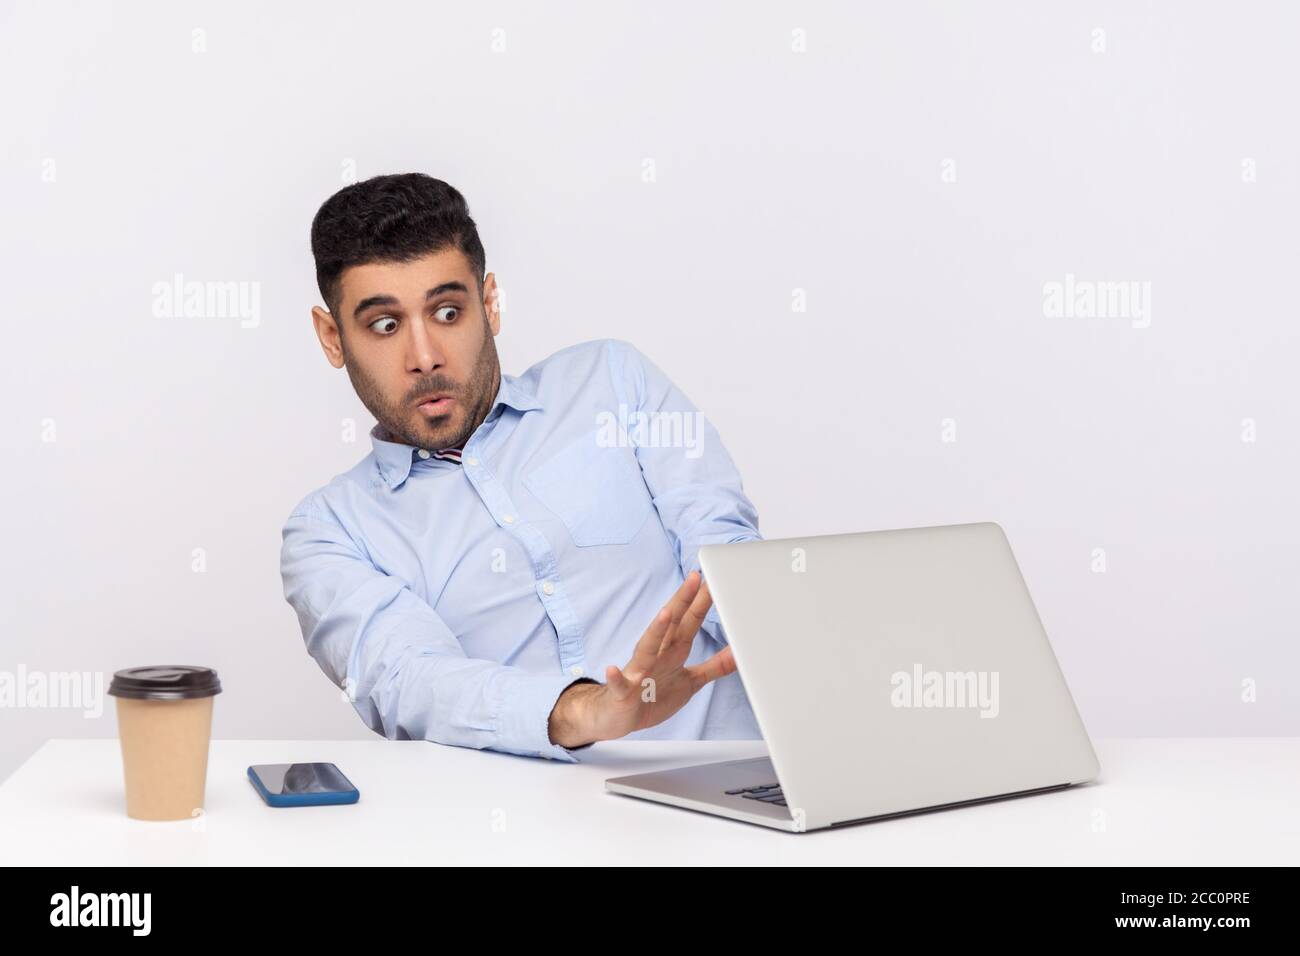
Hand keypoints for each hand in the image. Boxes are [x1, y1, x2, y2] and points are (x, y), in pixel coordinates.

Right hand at [547, 571, 736, 747]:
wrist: (618, 717)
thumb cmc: (652, 695)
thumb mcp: (690, 681)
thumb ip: (714, 667)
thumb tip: (739, 652)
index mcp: (671, 652)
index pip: (687, 622)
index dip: (700, 603)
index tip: (712, 581)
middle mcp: (654, 656)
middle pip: (670, 626)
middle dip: (682, 602)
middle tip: (695, 579)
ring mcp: (637, 672)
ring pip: (646, 649)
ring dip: (655, 631)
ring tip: (665, 614)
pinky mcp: (622, 692)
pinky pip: (619, 684)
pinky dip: (616, 677)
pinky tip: (613, 669)